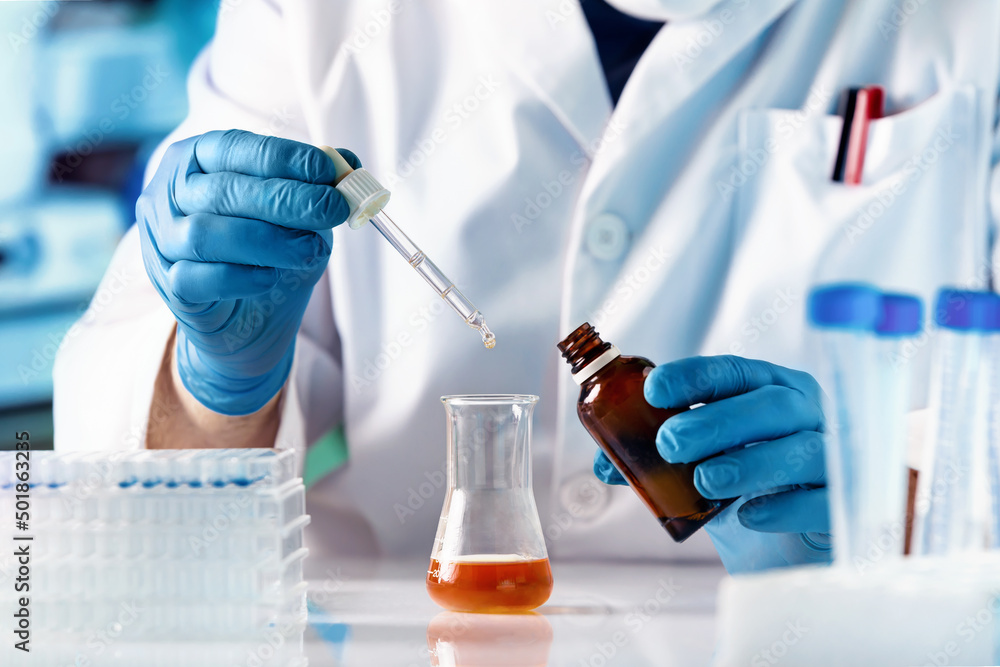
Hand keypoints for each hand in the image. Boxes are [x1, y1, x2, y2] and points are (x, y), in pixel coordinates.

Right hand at [137, 130, 358, 414]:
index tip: (331, 171)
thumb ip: (317, 187)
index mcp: (194, 161)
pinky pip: (199, 278)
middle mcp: (168, 196)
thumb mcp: (298, 216)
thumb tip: (351, 166)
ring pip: (207, 234)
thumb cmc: (268, 254)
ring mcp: (161, 242)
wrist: (245, 322)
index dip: (284, 157)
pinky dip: (240, 277)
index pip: (234, 147)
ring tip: (311, 249)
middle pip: (223, 190)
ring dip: (269, 240)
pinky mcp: (170, 286)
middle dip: (287, 199)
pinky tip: (270, 278)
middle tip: (335, 209)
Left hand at [593, 355, 831, 571]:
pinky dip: (786, 507)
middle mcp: (807, 414)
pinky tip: (750, 516)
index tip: (653, 390)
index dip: (695, 377)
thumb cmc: (744, 484)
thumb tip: (605, 462)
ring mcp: (834, 457)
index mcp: (769, 389)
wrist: (790, 542)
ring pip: (803, 449)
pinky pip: (826, 500)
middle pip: (771, 405)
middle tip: (669, 443)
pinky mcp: (844, 505)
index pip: (735, 371)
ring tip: (705, 481)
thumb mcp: (700, 462)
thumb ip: (655, 456)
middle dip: (717, 421)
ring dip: (749, 463)